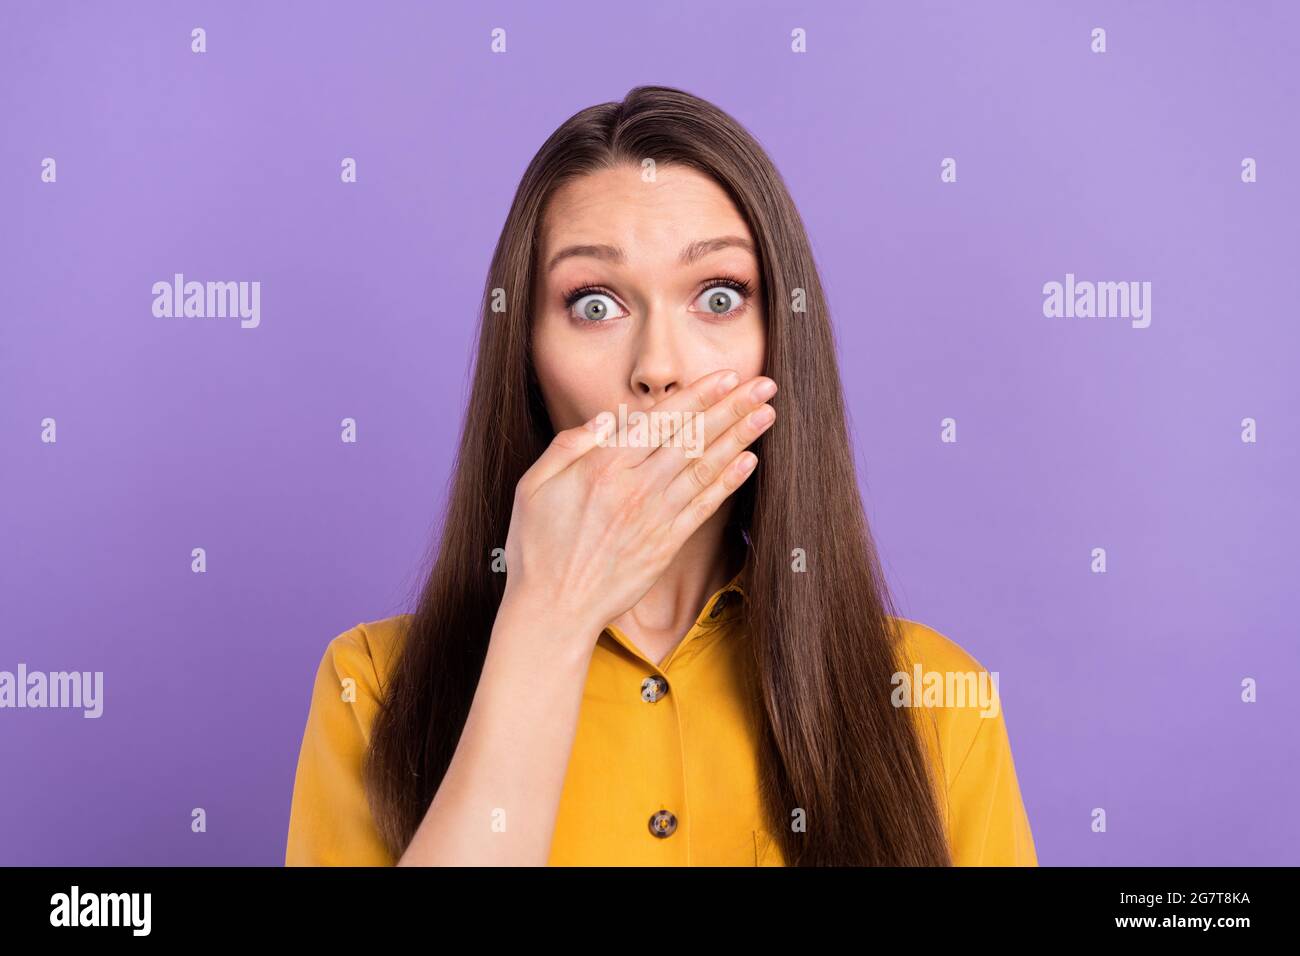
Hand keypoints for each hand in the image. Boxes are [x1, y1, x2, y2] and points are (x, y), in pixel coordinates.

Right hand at [500, 368, 776, 642]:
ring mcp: (654, 517)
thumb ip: (568, 446)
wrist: (554, 610)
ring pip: (705, 467)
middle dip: (732, 406)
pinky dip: (729, 482)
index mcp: (602, 466)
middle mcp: (635, 487)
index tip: (726, 376)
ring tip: (768, 413)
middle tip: (765, 385)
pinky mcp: (666, 545)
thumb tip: (606, 417)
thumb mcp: (533, 486)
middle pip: (692, 437)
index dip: (697, 395)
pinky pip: (704, 507)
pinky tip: (750, 461)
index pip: (660, 420)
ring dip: (740, 437)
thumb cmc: (538, 548)